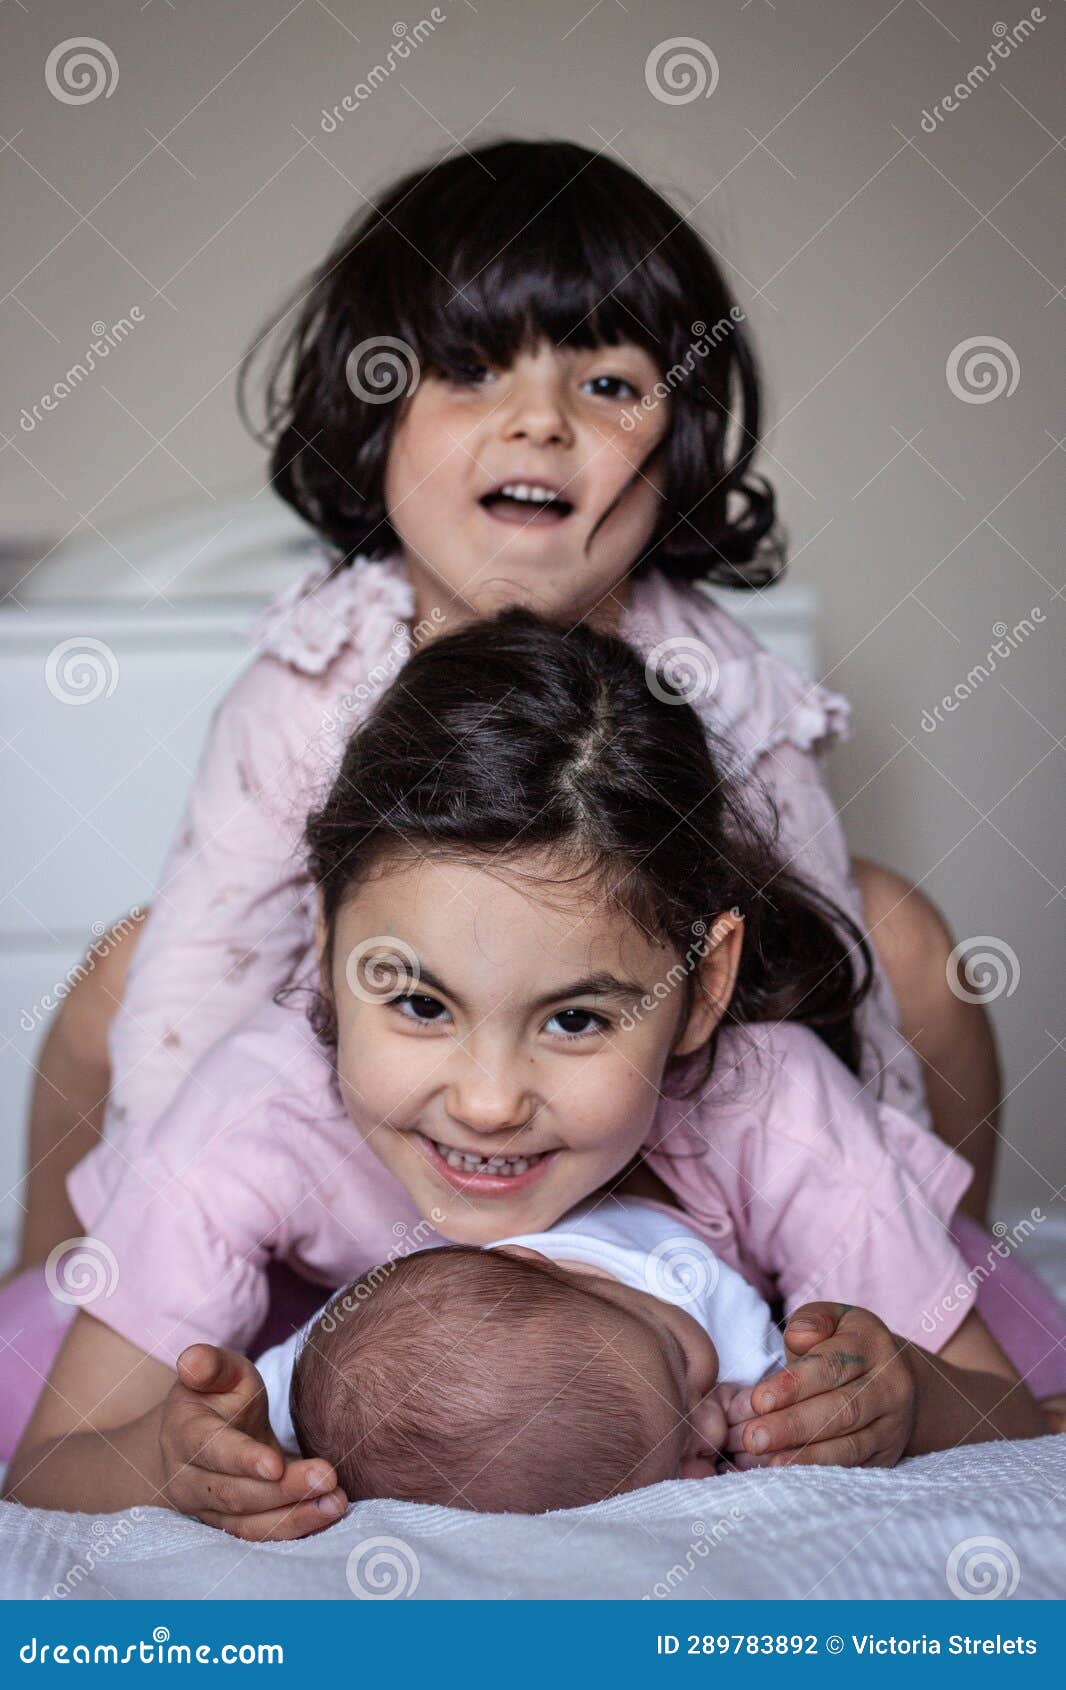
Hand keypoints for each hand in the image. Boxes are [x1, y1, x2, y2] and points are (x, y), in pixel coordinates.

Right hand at [159, 1343, 347, 1539]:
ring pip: (248, 1523)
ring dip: (294, 1515)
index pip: (211, 1450)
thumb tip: (192, 1361)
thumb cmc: (220, 1395)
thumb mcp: (221, 1371)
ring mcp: (206, 1510)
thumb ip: (211, 1364)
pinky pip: (260, 1535)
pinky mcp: (228, 1527)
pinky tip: (327, 1513)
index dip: (242, 1459)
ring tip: (336, 1501)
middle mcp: (188, 1479)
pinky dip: (294, 1528)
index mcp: (184, 1433)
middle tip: (328, 1477)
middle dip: (283, 1489)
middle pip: (235, 1493)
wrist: (208, 1434)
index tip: (276, 1463)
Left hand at [723, 1302, 916, 1468]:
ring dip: (807, 1457)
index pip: (832, 1366)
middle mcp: (890, 1387)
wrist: (893, 1376)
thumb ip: (811, 1321)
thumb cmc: (845, 1343)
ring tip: (768, 1462)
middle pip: (842, 1410)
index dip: (794, 1385)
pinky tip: (791, 1475)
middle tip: (754, 1438)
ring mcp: (893, 1425)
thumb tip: (799, 1338)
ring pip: (851, 1445)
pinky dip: (821, 1472)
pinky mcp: (887, 1454)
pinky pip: (854, 1466)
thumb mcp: (832, 1318)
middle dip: (794, 1426)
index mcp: (873, 1346)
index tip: (759, 1401)